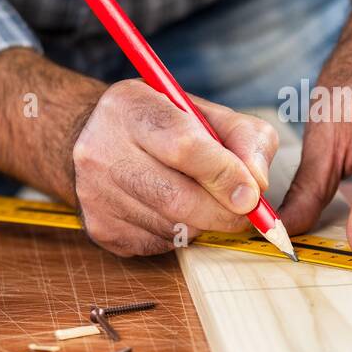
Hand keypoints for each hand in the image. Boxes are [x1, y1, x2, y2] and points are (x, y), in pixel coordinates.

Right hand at [72, 80, 279, 256]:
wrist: (97, 139)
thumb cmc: (163, 125)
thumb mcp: (207, 113)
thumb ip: (244, 137)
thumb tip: (257, 184)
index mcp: (131, 107)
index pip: (184, 146)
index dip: (224, 174)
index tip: (252, 194)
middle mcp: (101, 149)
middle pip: (177, 198)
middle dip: (223, 211)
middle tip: (245, 212)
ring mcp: (95, 192)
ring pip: (172, 227)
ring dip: (203, 222)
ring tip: (202, 200)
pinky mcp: (99, 227)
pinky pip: (158, 243)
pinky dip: (180, 234)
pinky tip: (174, 211)